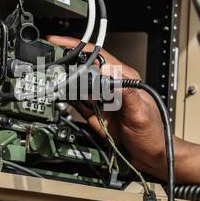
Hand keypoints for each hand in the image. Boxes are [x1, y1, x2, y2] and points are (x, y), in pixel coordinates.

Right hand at [46, 36, 199, 183]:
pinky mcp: (94, 112)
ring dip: (61, 79)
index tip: (58, 43)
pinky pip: (75, 100)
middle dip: (64, 62)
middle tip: (45, 62)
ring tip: (45, 77)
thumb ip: (127, 94)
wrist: (152, 157)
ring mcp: (101, 99)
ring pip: (76, 83)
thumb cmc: (154, 135)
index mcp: (125, 79)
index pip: (98, 55)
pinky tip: (55, 93)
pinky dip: (64, 97)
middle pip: (83, 67)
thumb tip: (109, 74)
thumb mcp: (141, 114)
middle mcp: (111, 86)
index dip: (77, 46)